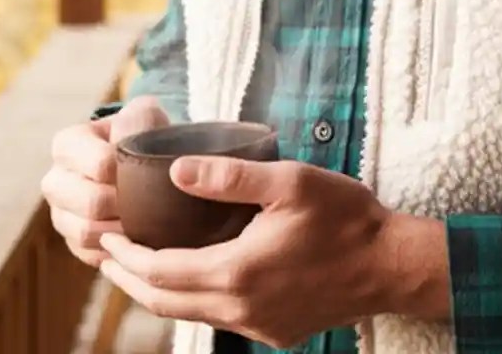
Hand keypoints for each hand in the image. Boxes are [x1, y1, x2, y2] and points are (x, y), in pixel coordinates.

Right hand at [40, 97, 169, 266]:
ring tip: (145, 223)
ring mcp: (60, 215)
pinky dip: (115, 251)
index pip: (100, 164)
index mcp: (67, 145)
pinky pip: (91, 255)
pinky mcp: (72, 243)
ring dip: (121, 231)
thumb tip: (127, 137)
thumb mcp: (144, 117)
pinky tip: (134, 239)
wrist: (141, 168)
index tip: (150, 172)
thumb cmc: (141, 138)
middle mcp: (55, 181)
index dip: (131, 173)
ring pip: (86, 233)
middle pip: (90, 204)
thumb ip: (139, 117)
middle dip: (125, 206)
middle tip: (151, 204)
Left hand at [98, 157, 448, 347]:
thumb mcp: (288, 182)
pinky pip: (217, 318)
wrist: (394, 266)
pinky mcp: (275, 331)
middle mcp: (240, 308)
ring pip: (187, 314)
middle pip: (162, 300)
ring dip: (155, 289)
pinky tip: (187, 274)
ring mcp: (258, 325)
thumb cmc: (346, 218)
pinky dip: (189, 298)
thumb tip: (172, 170)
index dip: (125, 254)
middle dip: (127, 276)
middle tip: (106, 251)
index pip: (158, 271)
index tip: (107, 233)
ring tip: (134, 263)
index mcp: (236, 272)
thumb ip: (227, 177)